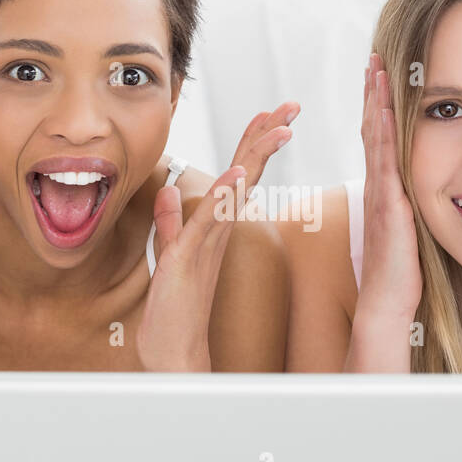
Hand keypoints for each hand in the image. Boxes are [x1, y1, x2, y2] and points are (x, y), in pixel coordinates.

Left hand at [135, 102, 298, 371]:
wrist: (173, 355)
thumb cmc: (174, 311)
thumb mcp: (169, 255)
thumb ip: (170, 222)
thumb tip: (169, 190)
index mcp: (216, 227)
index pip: (238, 173)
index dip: (253, 142)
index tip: (270, 113)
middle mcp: (219, 231)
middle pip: (247, 172)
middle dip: (267, 136)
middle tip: (291, 106)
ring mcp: (209, 243)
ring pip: (236, 190)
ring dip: (256, 157)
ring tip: (278, 127)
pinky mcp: (191, 258)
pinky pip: (210, 222)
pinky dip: (224, 196)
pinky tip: (238, 173)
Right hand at [357, 53, 421, 322]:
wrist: (389, 302)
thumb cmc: (405, 274)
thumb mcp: (416, 232)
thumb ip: (419, 210)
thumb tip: (442, 194)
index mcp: (386, 191)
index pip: (382, 140)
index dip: (380, 108)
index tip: (382, 77)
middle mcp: (378, 185)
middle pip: (373, 128)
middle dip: (373, 93)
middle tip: (374, 58)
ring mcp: (378, 192)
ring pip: (374, 136)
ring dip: (374, 100)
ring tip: (374, 67)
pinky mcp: (385, 201)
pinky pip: (383, 157)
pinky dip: (380, 128)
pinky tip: (381, 105)